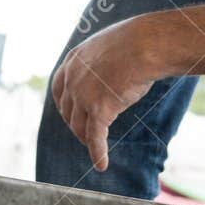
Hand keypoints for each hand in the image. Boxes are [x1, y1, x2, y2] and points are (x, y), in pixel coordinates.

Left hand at [51, 17, 176, 172]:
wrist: (146, 44)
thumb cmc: (137, 40)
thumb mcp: (108, 44)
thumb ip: (100, 59)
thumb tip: (110, 65)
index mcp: (73, 60)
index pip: (59, 87)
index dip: (64, 103)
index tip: (70, 113)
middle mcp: (73, 78)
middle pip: (67, 110)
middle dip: (74, 123)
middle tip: (84, 133)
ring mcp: (83, 95)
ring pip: (79, 126)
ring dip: (86, 139)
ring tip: (93, 147)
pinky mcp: (98, 110)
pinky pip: (95, 137)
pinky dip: (98, 153)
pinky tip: (102, 165)